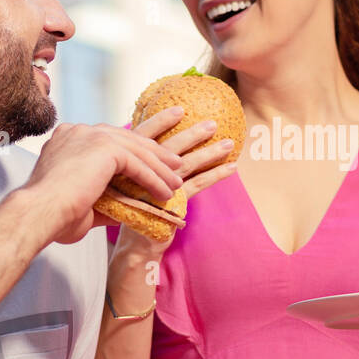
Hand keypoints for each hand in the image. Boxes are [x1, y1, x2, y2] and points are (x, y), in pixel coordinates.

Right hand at [25, 118, 183, 244]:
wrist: (38, 214)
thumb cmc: (53, 216)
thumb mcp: (82, 201)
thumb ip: (107, 197)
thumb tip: (129, 206)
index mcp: (68, 138)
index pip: (109, 140)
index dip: (133, 151)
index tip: (152, 160)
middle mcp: (78, 131)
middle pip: (126, 138)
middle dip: (154, 152)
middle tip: (176, 162)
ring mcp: (90, 136)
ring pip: (135, 151)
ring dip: (159, 168)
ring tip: (177, 182)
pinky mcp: (104, 148)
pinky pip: (137, 164)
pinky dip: (154, 178)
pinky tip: (166, 192)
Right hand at [111, 106, 241, 254]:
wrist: (131, 248)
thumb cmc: (130, 217)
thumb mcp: (127, 188)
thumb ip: (137, 168)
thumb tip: (151, 152)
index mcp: (126, 164)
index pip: (144, 136)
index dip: (162, 121)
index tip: (179, 109)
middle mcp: (140, 173)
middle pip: (170, 147)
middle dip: (193, 133)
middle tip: (213, 122)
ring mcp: (156, 188)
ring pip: (187, 164)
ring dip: (210, 152)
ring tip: (229, 143)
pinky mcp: (172, 204)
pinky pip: (198, 185)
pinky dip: (215, 175)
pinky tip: (231, 168)